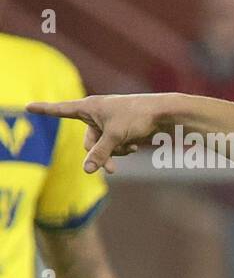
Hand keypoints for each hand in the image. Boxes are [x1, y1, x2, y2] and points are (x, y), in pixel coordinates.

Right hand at [27, 94, 170, 173]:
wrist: (163, 114)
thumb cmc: (137, 117)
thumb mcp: (115, 136)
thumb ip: (100, 153)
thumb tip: (87, 171)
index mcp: (88, 107)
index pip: (60, 110)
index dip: (44, 110)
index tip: (27, 106)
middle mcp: (95, 113)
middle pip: (87, 141)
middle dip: (99, 155)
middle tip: (112, 171)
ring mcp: (107, 122)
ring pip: (102, 146)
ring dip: (115, 152)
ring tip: (130, 148)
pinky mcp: (119, 130)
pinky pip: (113, 145)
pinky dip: (123, 148)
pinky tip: (136, 145)